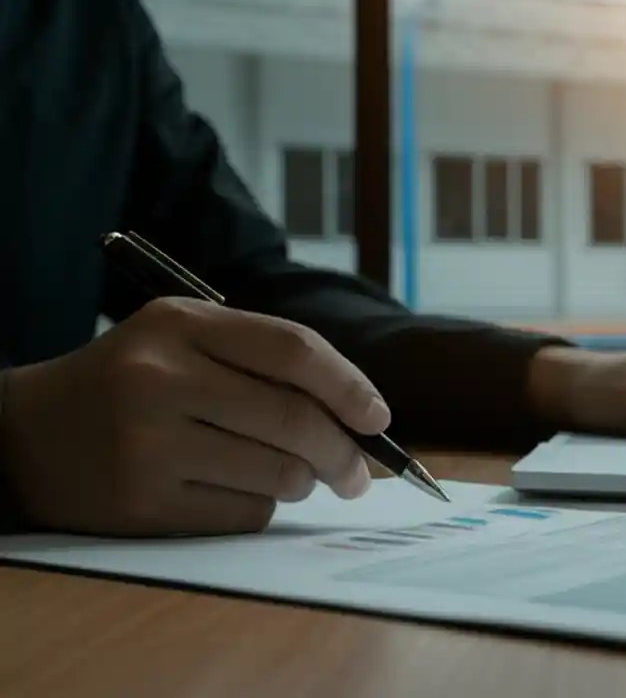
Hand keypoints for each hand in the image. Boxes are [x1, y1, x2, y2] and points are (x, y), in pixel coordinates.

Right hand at [0, 298, 389, 535]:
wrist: (26, 436)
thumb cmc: (131, 383)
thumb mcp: (184, 340)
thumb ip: (266, 361)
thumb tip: (363, 418)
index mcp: (179, 325)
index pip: (293, 350)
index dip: (350, 386)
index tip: (378, 417)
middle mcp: (160, 379)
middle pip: (295, 420)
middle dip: (344, 453)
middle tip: (359, 475)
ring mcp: (147, 445)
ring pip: (279, 474)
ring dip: (301, 481)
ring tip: (288, 475)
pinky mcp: (141, 505)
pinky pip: (245, 513)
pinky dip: (259, 506)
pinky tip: (232, 490)